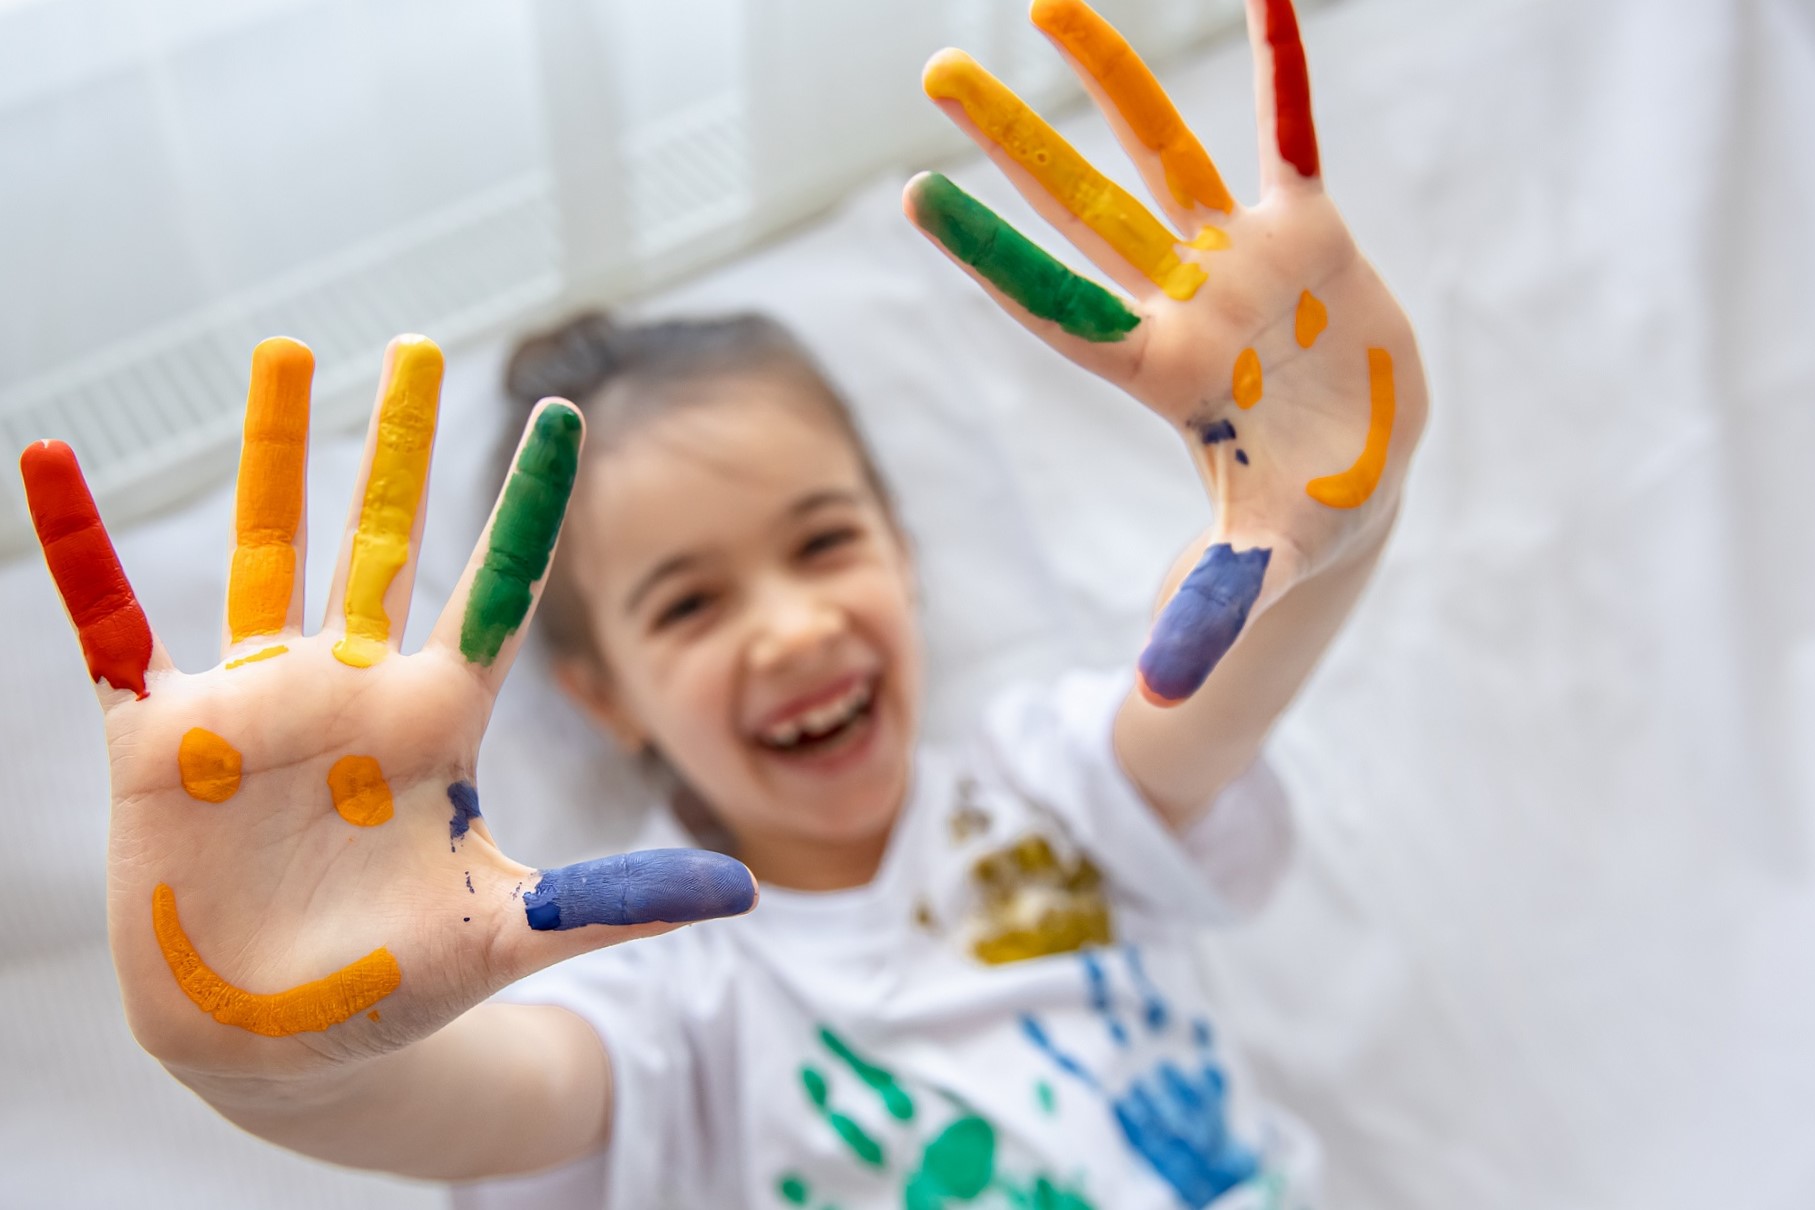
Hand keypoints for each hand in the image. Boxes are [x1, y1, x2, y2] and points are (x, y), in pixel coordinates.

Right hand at [19, 336, 752, 1082]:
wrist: (286, 1045)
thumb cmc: (401, 983)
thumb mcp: (509, 935)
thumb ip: (615, 899)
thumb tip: (745, 889)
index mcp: (439, 720)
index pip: (498, 588)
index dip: (529, 502)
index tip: (562, 412)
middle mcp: (354, 690)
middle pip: (383, 541)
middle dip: (400, 445)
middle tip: (422, 343)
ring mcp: (258, 706)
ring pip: (267, 553)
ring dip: (271, 455)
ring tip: (285, 350)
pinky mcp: (164, 740)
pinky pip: (113, 628)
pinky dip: (82, 551)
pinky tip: (50, 460)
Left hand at [906, 0, 1427, 704]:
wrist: (1355, 483)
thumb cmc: (1295, 528)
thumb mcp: (1261, 568)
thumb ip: (1212, 612)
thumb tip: (1160, 693)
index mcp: (1158, 374)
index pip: (1059, 305)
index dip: (994, 256)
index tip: (915, 199)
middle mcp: (1181, 302)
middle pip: (1084, 212)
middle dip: (1016, 144)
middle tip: (937, 75)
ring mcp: (1239, 262)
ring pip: (1163, 156)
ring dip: (1112, 79)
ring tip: (1044, 4)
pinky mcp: (1306, 236)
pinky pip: (1289, 134)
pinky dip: (1284, 67)